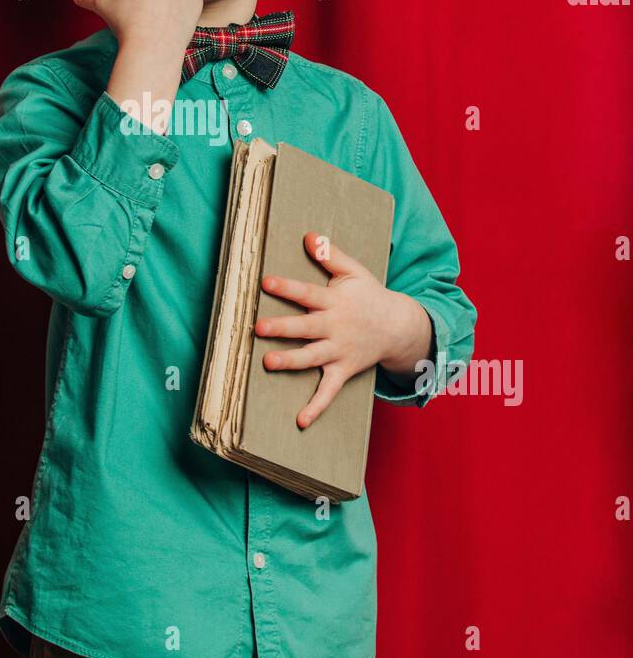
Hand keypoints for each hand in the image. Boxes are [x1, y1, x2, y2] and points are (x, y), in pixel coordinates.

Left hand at [255, 231, 429, 428]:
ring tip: (268, 363)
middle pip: (305, 327)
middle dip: (283, 327)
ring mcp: (339, 351)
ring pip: (312, 358)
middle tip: (259, 327)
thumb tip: (308, 236)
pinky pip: (329, 391)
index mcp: (334, 301)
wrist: (398, 327)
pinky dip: (316, 407)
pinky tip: (300, 420)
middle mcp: (335, 327)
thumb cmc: (369, 295)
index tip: (266, 281)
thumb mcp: (354, 271)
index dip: (287, 287)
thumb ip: (331, 255)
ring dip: (291, 361)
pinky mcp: (343, 370)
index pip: (307, 292)